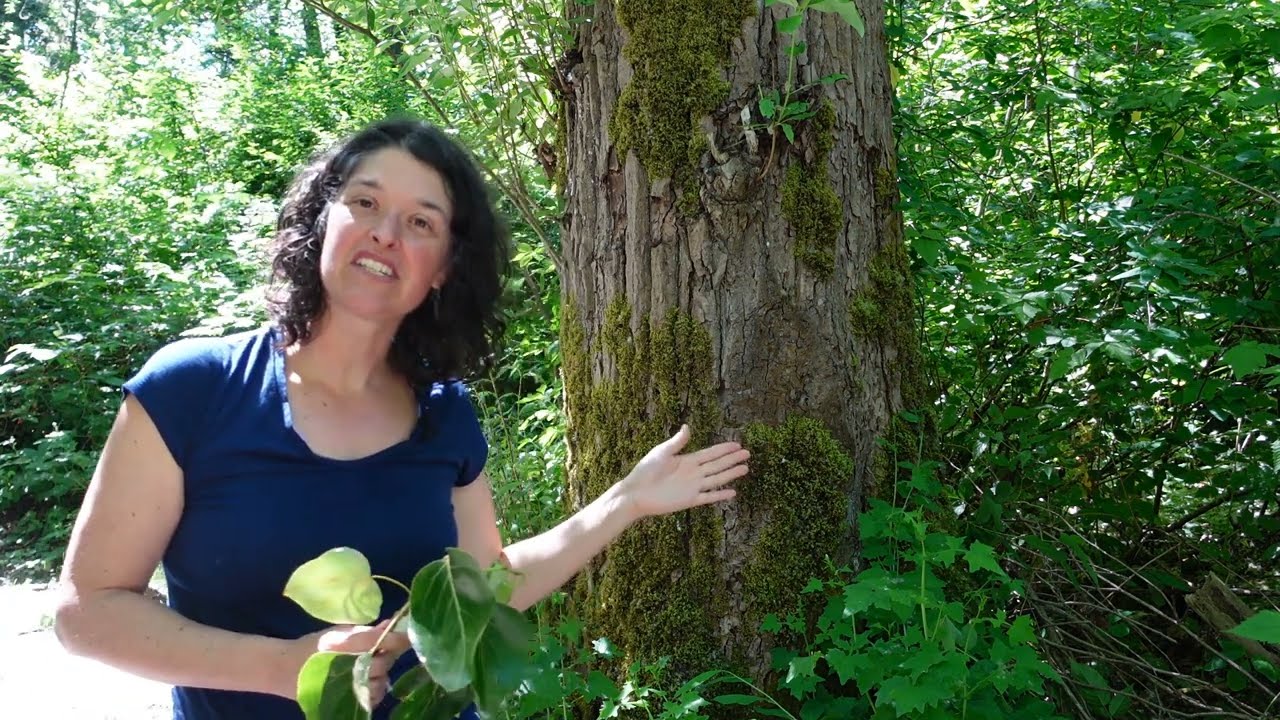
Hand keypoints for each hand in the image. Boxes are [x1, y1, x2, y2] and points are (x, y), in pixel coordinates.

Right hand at [279, 618, 411, 706]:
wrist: (284, 669)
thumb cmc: (312, 647)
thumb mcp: (339, 632)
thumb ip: (366, 631)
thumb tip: (391, 624)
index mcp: (349, 646)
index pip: (385, 641)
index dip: (400, 636)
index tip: (410, 631)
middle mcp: (352, 668)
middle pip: (384, 663)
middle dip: (387, 655)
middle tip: (383, 649)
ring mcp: (350, 688)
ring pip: (380, 682)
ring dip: (381, 673)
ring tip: (371, 665)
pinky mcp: (348, 702)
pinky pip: (371, 698)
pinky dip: (374, 689)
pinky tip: (368, 680)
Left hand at [615, 424, 749, 518]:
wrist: (636, 492)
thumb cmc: (645, 471)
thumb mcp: (661, 452)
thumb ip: (677, 442)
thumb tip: (687, 426)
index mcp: (687, 460)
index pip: (710, 453)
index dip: (724, 449)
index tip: (737, 444)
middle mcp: (693, 473)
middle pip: (718, 465)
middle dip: (732, 459)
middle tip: (748, 453)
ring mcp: (693, 487)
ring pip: (717, 479)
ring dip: (731, 474)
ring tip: (745, 468)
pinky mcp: (689, 500)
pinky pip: (708, 497)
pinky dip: (720, 495)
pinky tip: (732, 492)